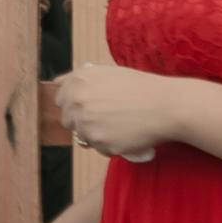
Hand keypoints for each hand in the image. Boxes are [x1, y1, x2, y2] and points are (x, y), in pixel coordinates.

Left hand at [57, 65, 174, 164]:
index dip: (76, 105)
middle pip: (67, 120)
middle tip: (109, 118)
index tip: (92, 107)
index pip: (60, 100)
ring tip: (121, 124)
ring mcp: (86, 122)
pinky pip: (98, 149)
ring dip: (98, 135)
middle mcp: (77, 100)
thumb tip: (55, 83)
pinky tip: (127, 134)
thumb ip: (80, 78)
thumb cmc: (140, 88)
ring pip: (82, 137)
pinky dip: (111, 146)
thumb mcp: (108, 73)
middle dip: (83, 121)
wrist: (166, 105)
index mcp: (78, 80)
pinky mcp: (98, 142)